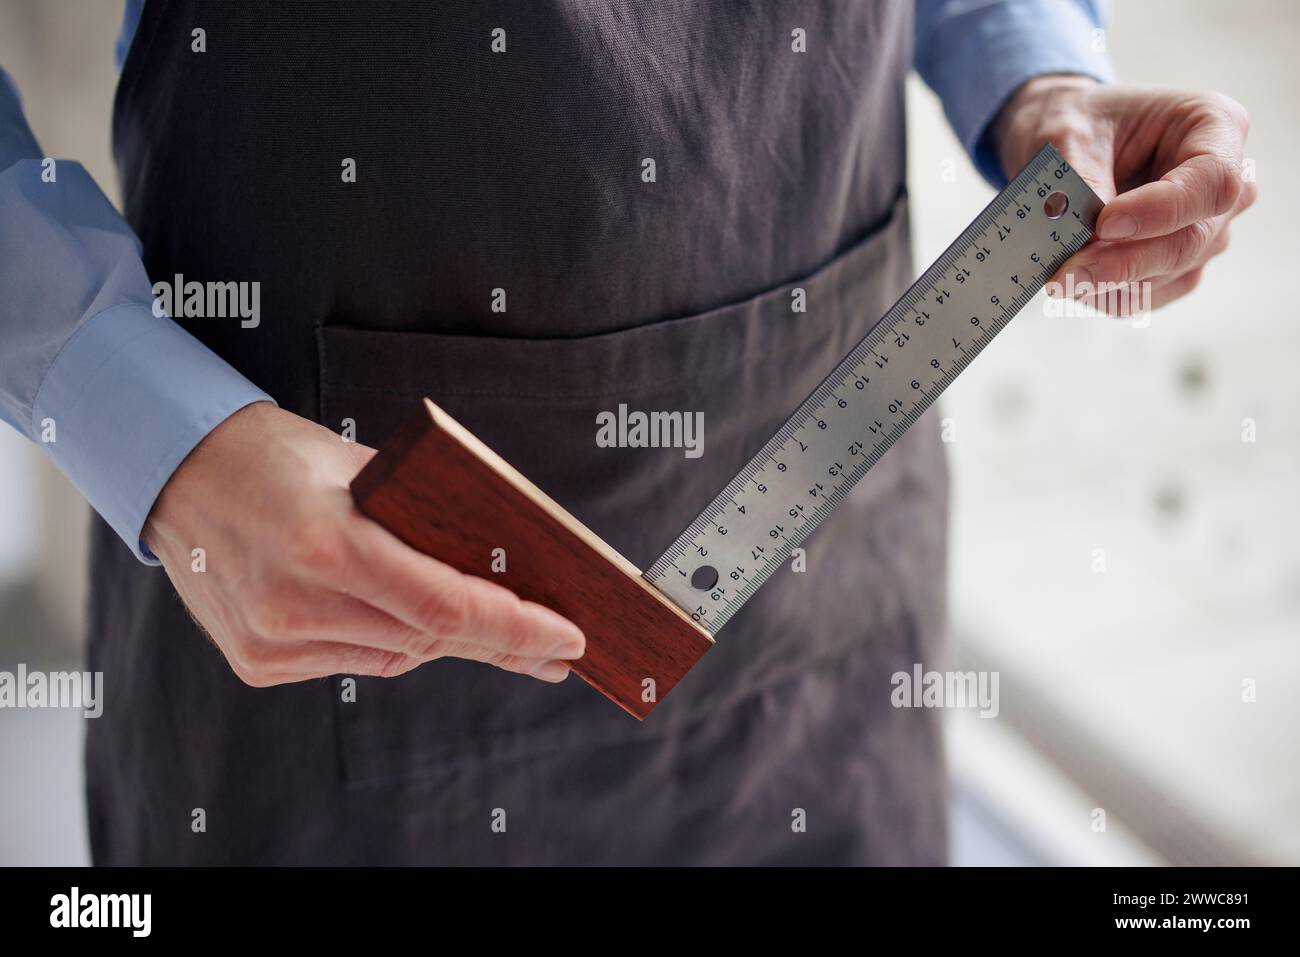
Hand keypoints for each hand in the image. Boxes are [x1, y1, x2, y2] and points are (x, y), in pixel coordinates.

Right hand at [143, 401, 584, 686]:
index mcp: (327, 545)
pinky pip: (356, 662)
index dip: (518, 629)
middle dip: (502, 644)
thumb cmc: (280, 455)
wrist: (178, 472)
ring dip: (445, 641)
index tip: (570, 640)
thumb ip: (426, 524)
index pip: (448, 607)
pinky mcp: (259, 664)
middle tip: (556, 650)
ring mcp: (272, 643)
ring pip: (397, 656)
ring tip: (497, 632)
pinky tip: (410, 625)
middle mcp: (295, 605)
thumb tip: (504, 570)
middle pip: (429, 640)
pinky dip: (392, 642)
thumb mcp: (364, 469)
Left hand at [992, 75, 1256, 313]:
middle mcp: (1222, 184)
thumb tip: (1088, 236)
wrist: (1066, 144)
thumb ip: (1081, 179)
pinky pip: (1150, 295)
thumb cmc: (1077, 124)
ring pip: (1172, 275)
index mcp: (1215, 127)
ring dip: (1112, 284)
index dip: (1162, 211)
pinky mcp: (1177, 266)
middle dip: (1125, 262)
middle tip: (1066, 273)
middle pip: (1193, 239)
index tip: (1105, 224)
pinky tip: (1073, 283)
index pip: (1213, 182)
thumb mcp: (1068, 133)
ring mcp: (1206, 229)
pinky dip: (1108, 295)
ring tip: (1059, 275)